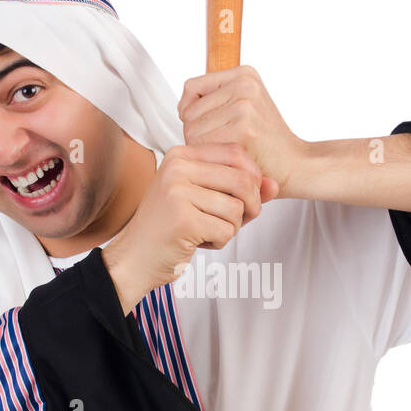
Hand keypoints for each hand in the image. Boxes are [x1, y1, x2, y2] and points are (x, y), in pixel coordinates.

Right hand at [101, 143, 265, 311]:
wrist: (134, 257)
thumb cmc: (170, 227)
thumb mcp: (205, 199)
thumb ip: (240, 189)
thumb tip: (275, 185)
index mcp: (181, 155)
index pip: (236, 153)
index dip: (253, 178)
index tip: (246, 198)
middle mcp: (177, 168)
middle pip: (242, 180)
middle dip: (250, 206)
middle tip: (237, 221)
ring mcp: (177, 192)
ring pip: (236, 208)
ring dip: (231, 228)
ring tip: (208, 231)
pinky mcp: (182, 219)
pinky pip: (226, 230)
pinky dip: (220, 241)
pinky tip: (199, 241)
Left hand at [177, 65, 303, 198]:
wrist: (297, 164)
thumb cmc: (267, 142)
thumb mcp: (247, 106)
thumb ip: (217, 98)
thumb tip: (182, 106)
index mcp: (245, 74)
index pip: (191, 87)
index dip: (190, 111)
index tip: (205, 126)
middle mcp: (245, 85)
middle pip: (189, 111)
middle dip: (197, 133)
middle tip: (222, 145)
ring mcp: (244, 106)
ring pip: (191, 129)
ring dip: (203, 148)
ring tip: (227, 153)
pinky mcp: (243, 130)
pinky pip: (201, 145)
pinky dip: (210, 159)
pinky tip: (228, 162)